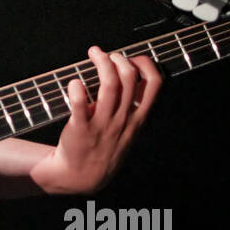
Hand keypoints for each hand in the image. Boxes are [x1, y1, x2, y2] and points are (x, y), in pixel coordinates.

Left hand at [31, 45, 161, 194]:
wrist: (83, 176)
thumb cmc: (105, 147)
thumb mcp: (130, 131)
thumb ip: (133, 107)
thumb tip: (132, 74)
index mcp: (137, 118)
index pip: (155, 85)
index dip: (146, 64)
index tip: (133, 58)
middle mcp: (122, 119)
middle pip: (129, 78)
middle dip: (119, 59)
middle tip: (107, 56)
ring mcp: (103, 124)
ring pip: (109, 85)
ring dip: (101, 63)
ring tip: (94, 54)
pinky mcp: (81, 128)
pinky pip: (80, 103)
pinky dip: (77, 88)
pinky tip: (75, 82)